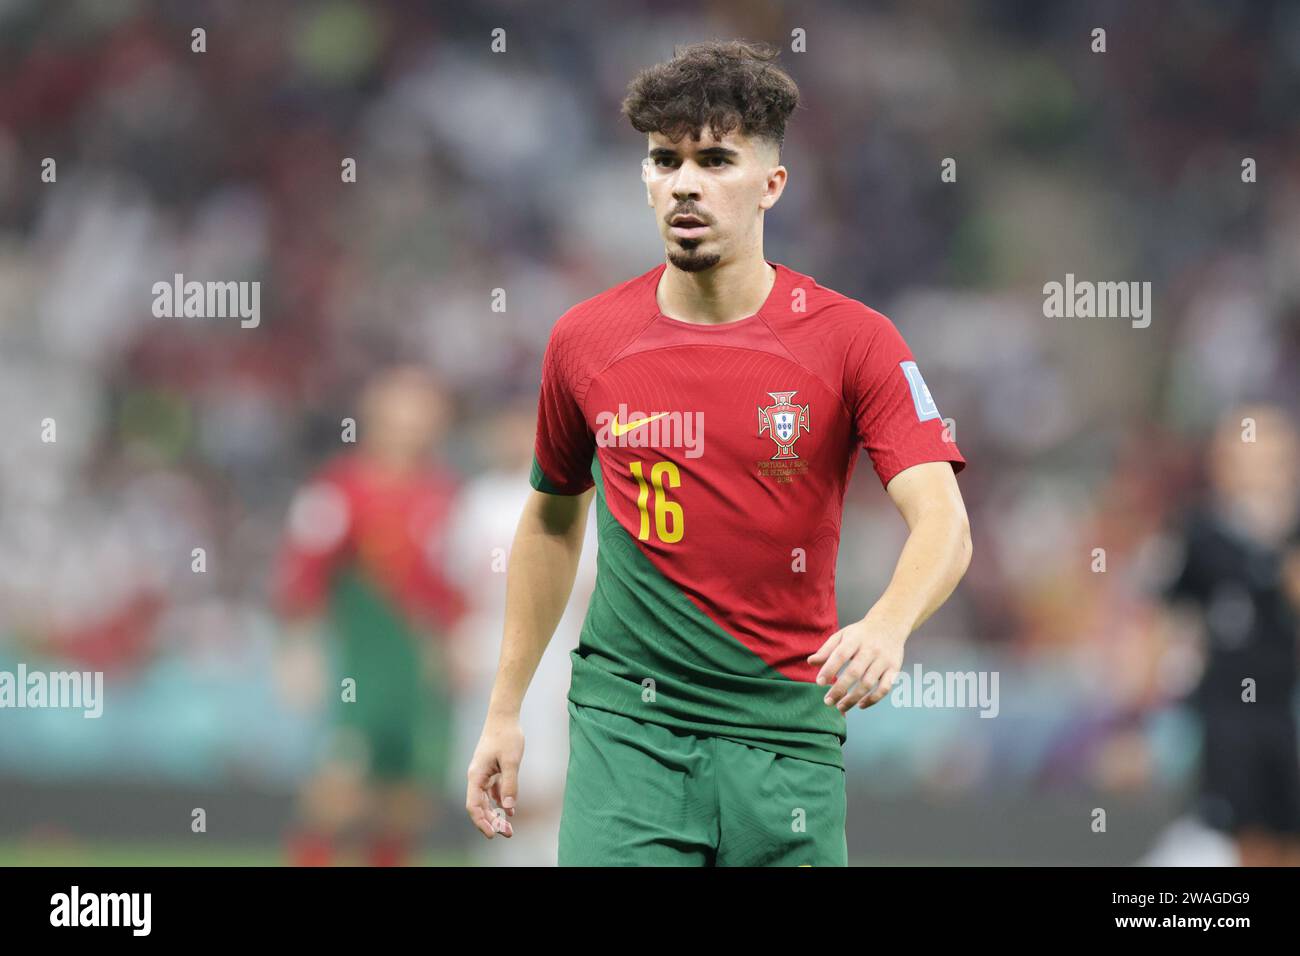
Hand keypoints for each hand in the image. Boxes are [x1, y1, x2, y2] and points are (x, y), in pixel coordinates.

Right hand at [465, 714, 524, 838]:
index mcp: (476, 776)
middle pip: (480, 806)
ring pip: (486, 801)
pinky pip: (492, 791)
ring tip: (508, 828)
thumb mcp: (511, 761)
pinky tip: (509, 811)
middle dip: (491, 822)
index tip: (492, 834)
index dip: (481, 822)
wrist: (504, 716)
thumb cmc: (507, 736)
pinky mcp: (491, 770)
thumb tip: (508, 809)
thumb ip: (510, 785)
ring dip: (495, 815)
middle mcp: (476, 777)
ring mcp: (483, 774)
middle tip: (507, 834)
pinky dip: (500, 802)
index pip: (474, 805)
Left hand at [807, 610, 909, 712]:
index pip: (841, 655)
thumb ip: (827, 649)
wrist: (890, 624)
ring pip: (869, 683)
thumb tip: (811, 662)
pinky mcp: (894, 669)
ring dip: (854, 698)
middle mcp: (870, 649)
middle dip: (840, 689)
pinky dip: (873, 699)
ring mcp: (883, 660)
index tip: (819, 682)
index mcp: (855, 639)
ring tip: (840, 707)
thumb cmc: (861, 633)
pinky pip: (885, 688)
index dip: (829, 669)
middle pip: (854, 672)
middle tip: (828, 701)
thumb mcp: (842, 635)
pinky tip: (860, 705)